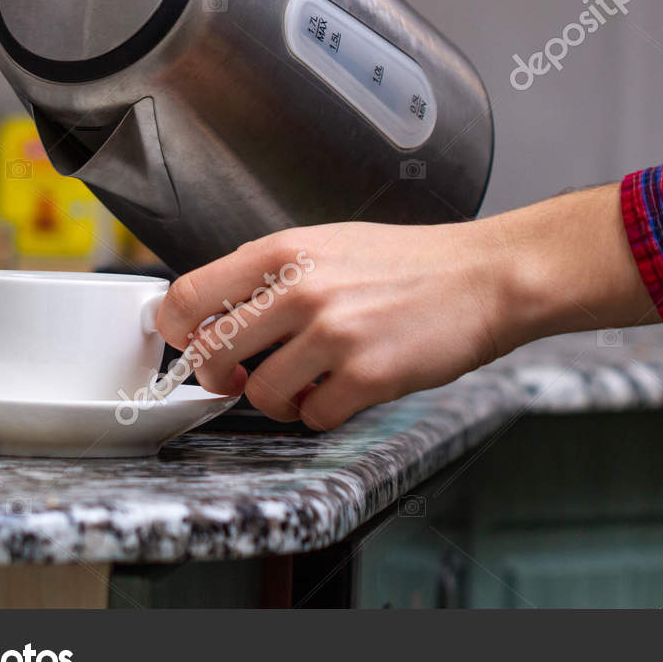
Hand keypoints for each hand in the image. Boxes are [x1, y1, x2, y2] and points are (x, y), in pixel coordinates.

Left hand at [152, 184, 654, 429]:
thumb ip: (273, 274)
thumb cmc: (415, 263)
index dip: (176, 330)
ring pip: (260, 394)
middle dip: (222, 376)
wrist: (486, 277)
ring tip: (310, 382)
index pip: (188, 294)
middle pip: (211, 353)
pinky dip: (323, 413)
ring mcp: (333, 334)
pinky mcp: (365, 376)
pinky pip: (312, 417)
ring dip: (279, 399)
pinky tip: (347, 390)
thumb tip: (219, 310)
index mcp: (285, 252)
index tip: (187, 343)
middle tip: (243, 376)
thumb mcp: (332, 244)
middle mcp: (301, 290)